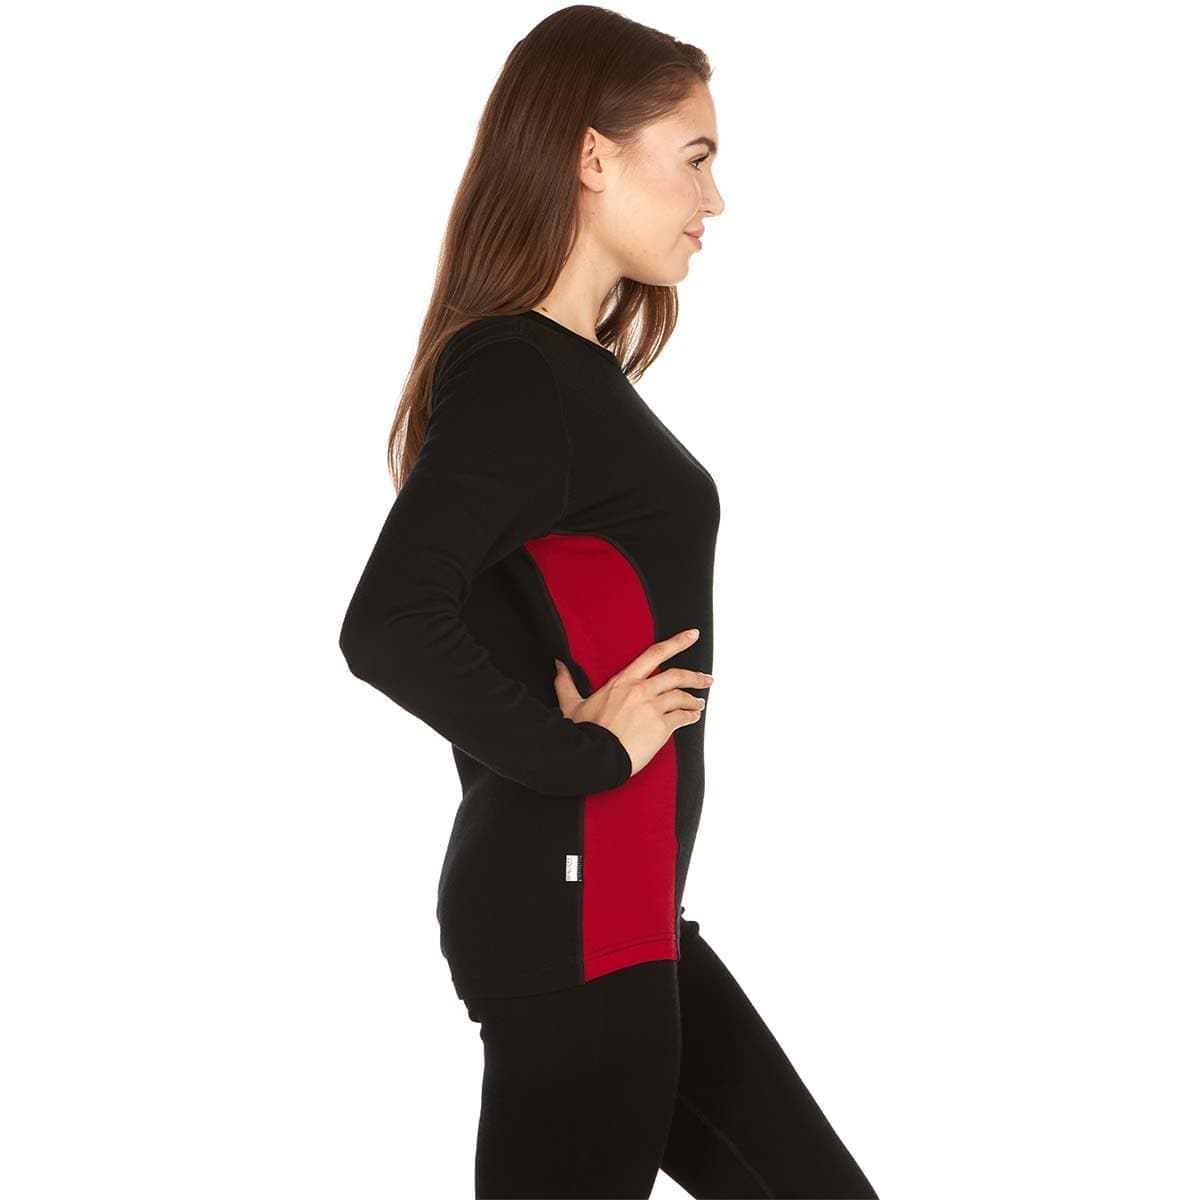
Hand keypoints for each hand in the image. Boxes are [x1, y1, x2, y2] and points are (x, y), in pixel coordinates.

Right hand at [553, 628, 712, 776]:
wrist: (594, 757)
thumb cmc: (582, 732)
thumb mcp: (572, 704)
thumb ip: (566, 682)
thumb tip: (558, 665)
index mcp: (623, 681)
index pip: (655, 654)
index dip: (677, 642)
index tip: (692, 635)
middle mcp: (641, 690)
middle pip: (676, 676)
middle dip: (695, 676)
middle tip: (707, 679)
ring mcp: (653, 709)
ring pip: (682, 697)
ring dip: (694, 699)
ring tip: (699, 704)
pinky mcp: (661, 728)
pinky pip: (682, 718)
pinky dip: (690, 716)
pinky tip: (693, 717)